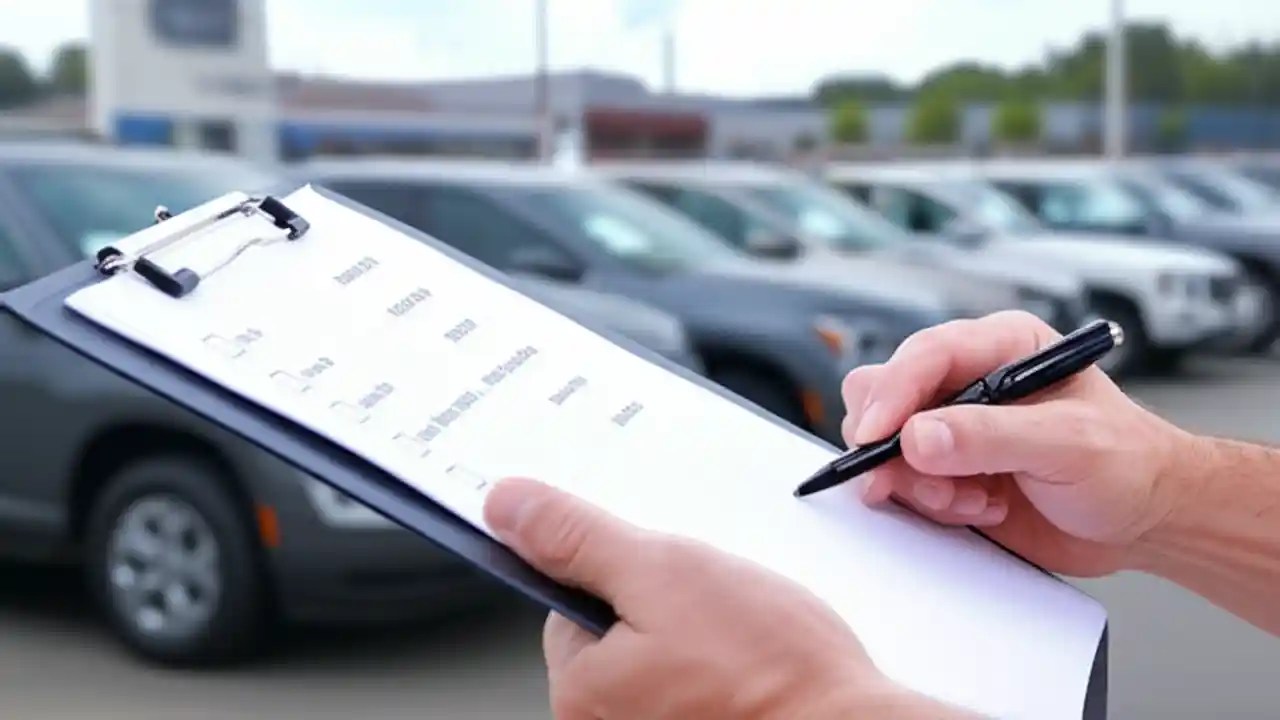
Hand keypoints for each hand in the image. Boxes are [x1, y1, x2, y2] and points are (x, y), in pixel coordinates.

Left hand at [483, 478, 971, 719]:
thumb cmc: (771, 670)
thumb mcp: (663, 572)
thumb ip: (577, 538)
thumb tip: (506, 508)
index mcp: (581, 692)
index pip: (570, 604)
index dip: (622, 571)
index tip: (662, 569)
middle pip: (617, 633)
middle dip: (664, 604)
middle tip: (716, 604)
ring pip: (662, 657)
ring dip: (699, 633)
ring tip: (745, 634)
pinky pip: (697, 686)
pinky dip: (724, 668)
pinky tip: (756, 661)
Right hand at [842, 311, 1191, 576]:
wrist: (1144, 521)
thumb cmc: (1127, 465)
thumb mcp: (1067, 444)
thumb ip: (990, 437)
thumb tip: (917, 438)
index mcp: (1000, 348)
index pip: (926, 355)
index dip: (893, 392)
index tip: (876, 435)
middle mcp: (967, 382)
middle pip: (884, 393)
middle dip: (894, 443)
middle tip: (927, 481)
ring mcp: (952, 429)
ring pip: (886, 445)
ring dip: (917, 482)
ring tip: (975, 501)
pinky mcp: (946, 472)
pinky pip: (902, 484)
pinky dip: (928, 505)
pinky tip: (980, 509)